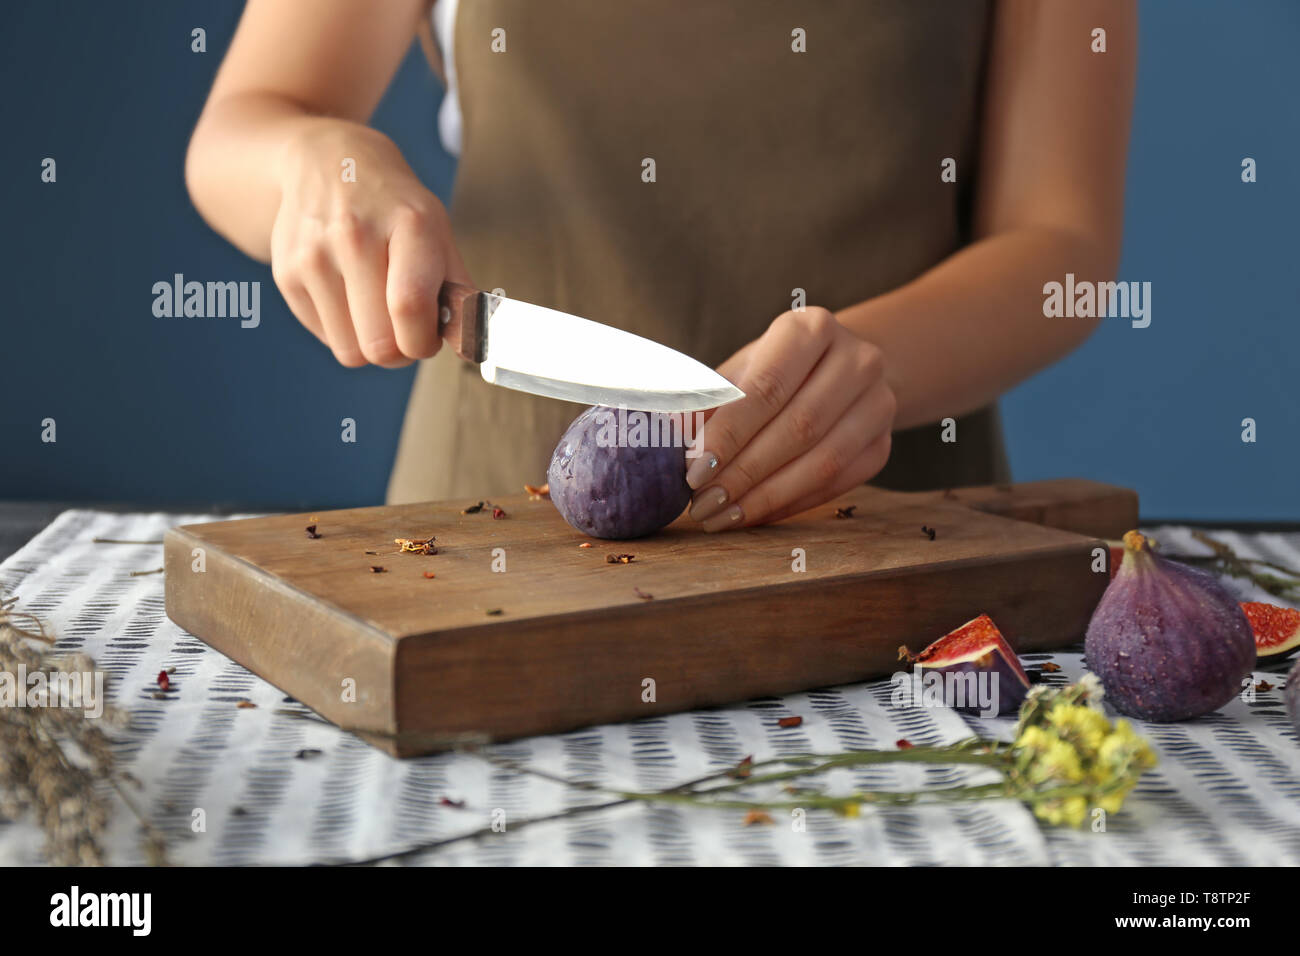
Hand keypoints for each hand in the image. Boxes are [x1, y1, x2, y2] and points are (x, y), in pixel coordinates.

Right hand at [270, 120, 471, 367]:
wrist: (329, 163)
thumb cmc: (395, 207)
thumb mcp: (439, 232)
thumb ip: (460, 292)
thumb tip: (472, 346)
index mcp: (409, 224)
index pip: (410, 308)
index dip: (424, 342)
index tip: (429, 337)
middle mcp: (355, 236)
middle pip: (379, 343)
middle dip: (401, 351)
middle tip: (406, 329)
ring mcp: (314, 254)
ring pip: (350, 351)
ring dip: (371, 345)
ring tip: (378, 310)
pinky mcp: (286, 273)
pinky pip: (327, 339)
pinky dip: (344, 331)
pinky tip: (350, 295)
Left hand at [685, 307, 895, 530]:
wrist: (837, 372)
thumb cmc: (773, 370)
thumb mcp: (739, 371)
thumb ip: (707, 401)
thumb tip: (668, 437)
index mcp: (812, 328)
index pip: (767, 388)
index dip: (729, 434)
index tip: (692, 471)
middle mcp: (857, 360)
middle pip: (797, 428)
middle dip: (744, 472)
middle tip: (702, 502)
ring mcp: (879, 404)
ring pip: (822, 462)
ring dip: (765, 497)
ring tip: (721, 516)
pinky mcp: (882, 445)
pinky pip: (836, 485)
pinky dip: (788, 505)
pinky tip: (751, 515)